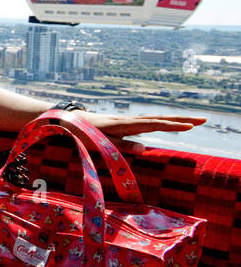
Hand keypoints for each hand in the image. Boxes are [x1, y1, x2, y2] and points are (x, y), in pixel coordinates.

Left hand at [59, 111, 205, 154]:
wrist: (63, 120)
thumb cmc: (78, 133)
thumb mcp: (97, 142)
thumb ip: (120, 146)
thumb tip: (145, 148)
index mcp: (122, 125)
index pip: (153, 125)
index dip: (172, 126)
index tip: (190, 126)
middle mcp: (126, 120)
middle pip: (158, 119)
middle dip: (181, 119)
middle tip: (203, 119)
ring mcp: (124, 121)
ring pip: (154, 119)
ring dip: (173, 120)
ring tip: (192, 122)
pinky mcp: (121, 123)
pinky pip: (145, 122)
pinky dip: (160, 122)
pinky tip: (167, 124)